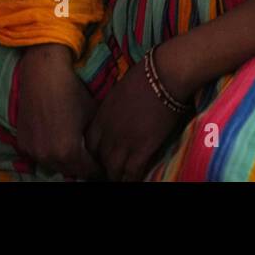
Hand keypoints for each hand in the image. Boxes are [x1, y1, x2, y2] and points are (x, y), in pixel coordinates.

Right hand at [16, 44, 101, 178]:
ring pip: (52, 165)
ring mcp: (32, 151)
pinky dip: (48, 153)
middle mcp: (48, 156)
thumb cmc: (72, 91)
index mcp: (69, 151)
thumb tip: (102, 148)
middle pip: (70, 171)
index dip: (98, 168)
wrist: (43, 74)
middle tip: (90, 160)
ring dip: (64, 162)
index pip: (88, 171)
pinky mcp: (22, 142)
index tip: (104, 165)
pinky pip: (38, 155)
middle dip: (81, 166)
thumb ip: (95, 138)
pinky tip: (56, 142)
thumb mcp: (92, 115)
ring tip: (75, 152)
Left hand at [85, 46, 187, 181]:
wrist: (164, 75)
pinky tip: (136, 179)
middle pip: (98, 160)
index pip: (89, 144)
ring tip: (122, 178)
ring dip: (117, 176)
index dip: (95, 154)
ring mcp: (124, 142)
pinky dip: (132, 179)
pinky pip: (132, 173)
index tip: (102, 157)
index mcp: (102, 117)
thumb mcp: (119, 90)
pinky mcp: (142, 148)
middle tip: (112, 171)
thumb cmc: (146, 75)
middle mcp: (109, 132)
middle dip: (104, 168)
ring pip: (113, 170)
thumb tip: (118, 111)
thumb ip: (114, 107)